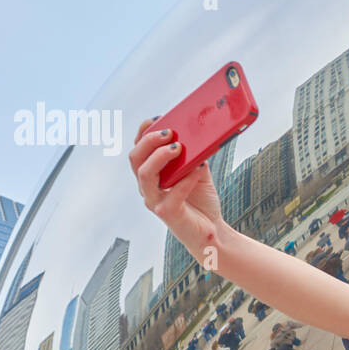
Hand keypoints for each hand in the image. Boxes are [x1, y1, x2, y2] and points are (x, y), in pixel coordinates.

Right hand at [129, 118, 226, 262]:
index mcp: (152, 175)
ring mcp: (155, 201)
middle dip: (150, 140)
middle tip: (170, 132)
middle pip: (135, 158)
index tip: (158, 118)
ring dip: (160, 157)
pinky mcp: (168, 213)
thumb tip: (198, 134)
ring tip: (178, 147)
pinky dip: (186, 179)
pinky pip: (173, 193)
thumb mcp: (198, 172)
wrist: (212, 230)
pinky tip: (199, 169)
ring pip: (145, 174)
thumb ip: (194, 155)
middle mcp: (148, 187)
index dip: (144, 132)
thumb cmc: (201, 201)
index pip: (139, 149)